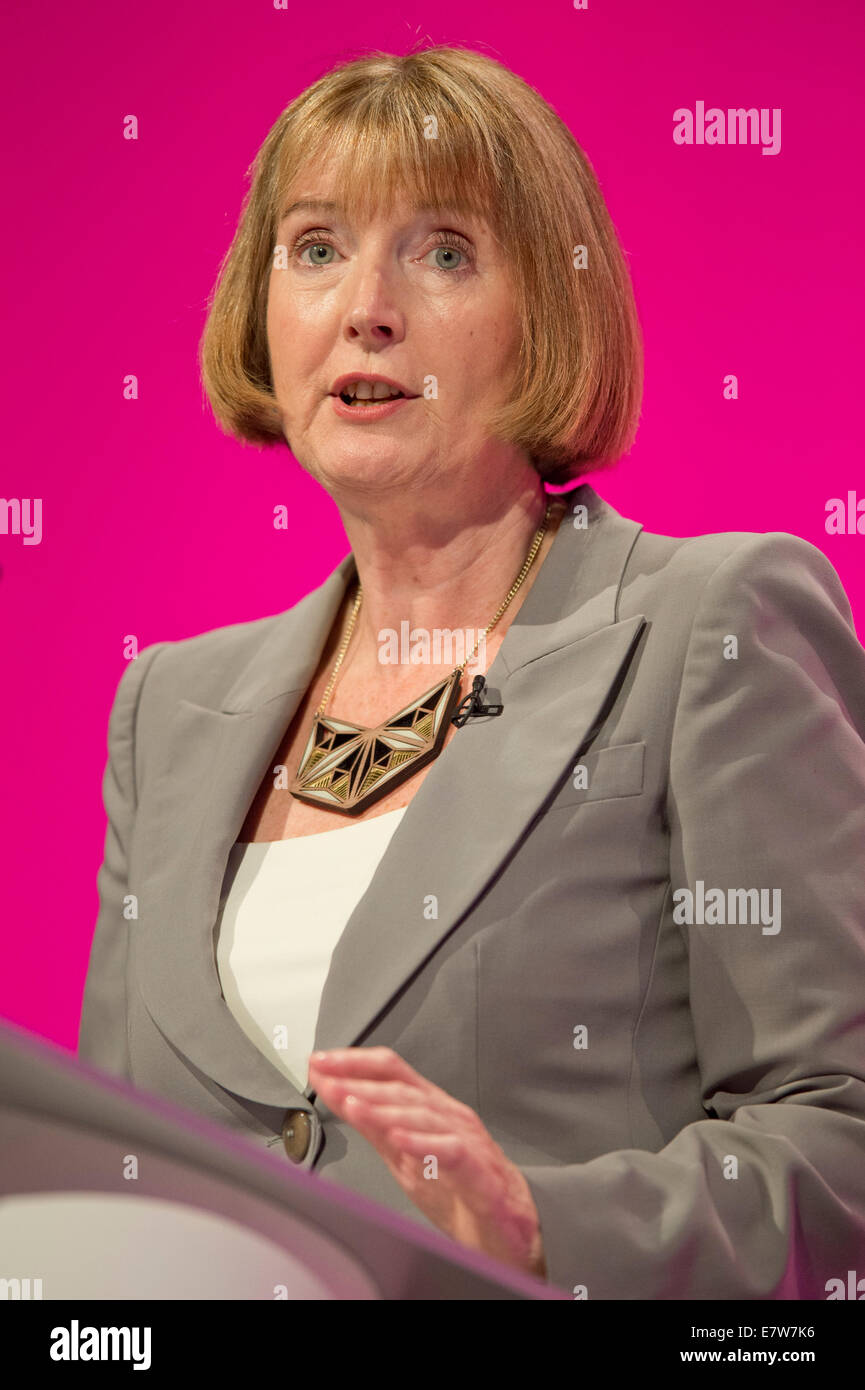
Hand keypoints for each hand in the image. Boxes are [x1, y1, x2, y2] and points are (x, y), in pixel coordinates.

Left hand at [307, 1046, 546, 1278]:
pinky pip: (452, 1151)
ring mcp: (467, 1140)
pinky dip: (424, 1143)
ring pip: (424, 1114)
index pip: (392, 1070)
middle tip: (326, 1078)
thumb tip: (338, 1096)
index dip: (355, 1062)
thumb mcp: (404, 1154)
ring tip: (351, 1103)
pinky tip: (399, 1139)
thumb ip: (373, 1124)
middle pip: (403, 1087)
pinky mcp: (480, 1173)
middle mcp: (448, 1116)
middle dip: (360, 1080)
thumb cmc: (458, 1190)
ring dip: (384, 1108)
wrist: (506, 1231)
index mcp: (431, 1108)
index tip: (320, 1061)